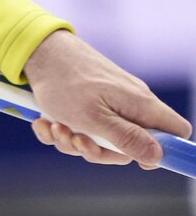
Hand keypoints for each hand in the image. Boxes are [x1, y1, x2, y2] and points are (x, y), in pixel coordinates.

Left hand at [25, 30, 191, 168]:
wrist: (39, 53)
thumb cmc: (65, 83)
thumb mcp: (94, 119)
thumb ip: (126, 139)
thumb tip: (157, 157)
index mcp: (140, 105)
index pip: (176, 131)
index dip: (164, 151)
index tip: (136, 161)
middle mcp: (130, 104)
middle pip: (128, 146)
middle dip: (96, 151)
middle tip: (75, 139)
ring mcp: (108, 104)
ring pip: (98, 140)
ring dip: (71, 140)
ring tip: (53, 126)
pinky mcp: (87, 104)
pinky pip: (79, 129)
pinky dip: (60, 129)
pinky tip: (44, 122)